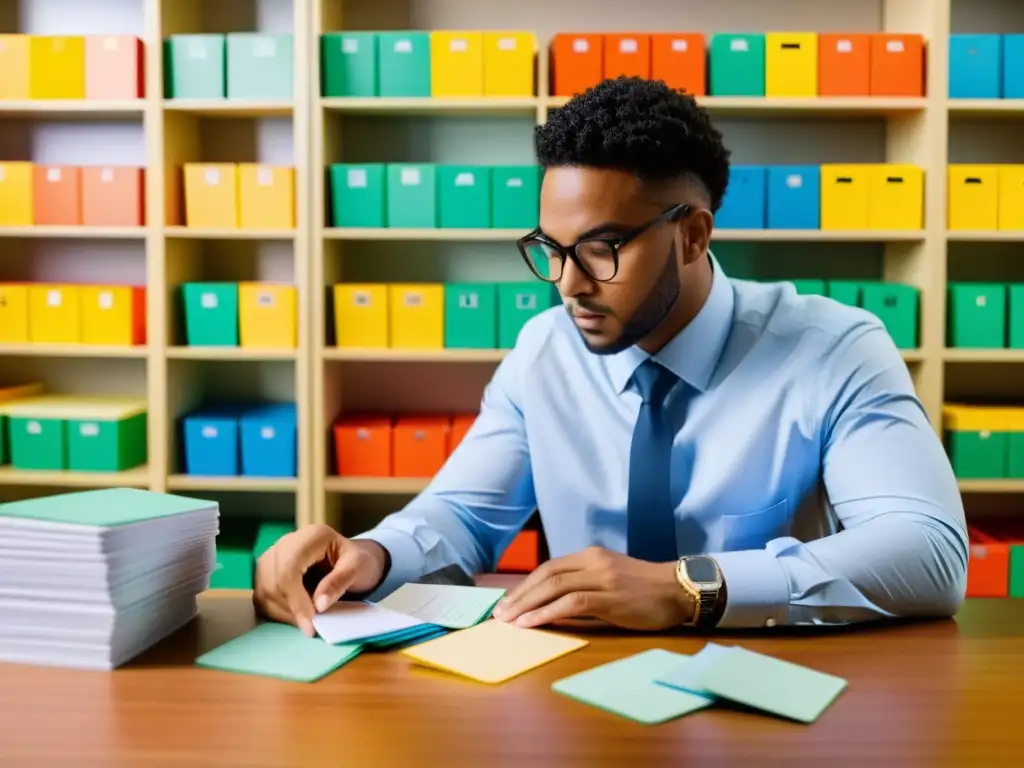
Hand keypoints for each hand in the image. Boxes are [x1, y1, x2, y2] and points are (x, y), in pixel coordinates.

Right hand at [253, 524, 387, 636]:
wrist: (348, 559)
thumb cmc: (356, 562)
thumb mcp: (358, 567)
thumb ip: (339, 582)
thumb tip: (319, 606)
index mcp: (311, 536)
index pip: (289, 568)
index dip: (296, 599)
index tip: (310, 624)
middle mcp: (286, 542)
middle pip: (274, 580)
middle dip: (291, 609)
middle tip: (311, 627)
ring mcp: (272, 556)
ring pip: (264, 590)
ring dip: (284, 613)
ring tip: (306, 622)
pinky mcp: (264, 572)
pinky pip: (261, 597)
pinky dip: (277, 612)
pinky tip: (296, 616)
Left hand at [491, 547, 690, 630]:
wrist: (679, 590)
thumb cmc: (645, 590)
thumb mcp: (610, 578)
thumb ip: (584, 585)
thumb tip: (551, 604)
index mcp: (591, 555)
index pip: (548, 567)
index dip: (524, 585)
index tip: (507, 602)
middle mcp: (593, 561)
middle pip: (546, 575)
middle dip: (519, 595)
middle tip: (499, 614)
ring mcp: (602, 578)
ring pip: (554, 587)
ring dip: (527, 605)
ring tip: (508, 621)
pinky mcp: (610, 597)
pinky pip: (571, 602)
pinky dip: (547, 612)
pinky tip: (532, 624)